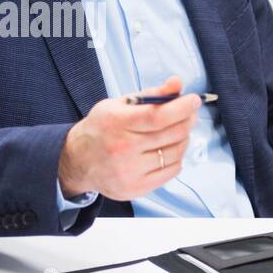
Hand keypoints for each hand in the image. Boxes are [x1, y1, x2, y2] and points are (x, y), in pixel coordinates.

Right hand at [57, 75, 199, 200]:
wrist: (78, 160)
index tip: (193, 100)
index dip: (182, 107)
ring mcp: (130, 171)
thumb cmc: (102, 128)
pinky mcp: (136, 188)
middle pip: (172, 134)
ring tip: (177, 132)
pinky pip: (171, 171)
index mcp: (117, 123)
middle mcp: (123, 149)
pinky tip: (168, 150)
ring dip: (183, 139)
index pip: (159, 116)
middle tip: (190, 113)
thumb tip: (177, 84)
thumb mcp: (119, 104)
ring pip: (175, 153)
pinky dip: (176, 158)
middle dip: (187, 120)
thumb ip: (151, 94)